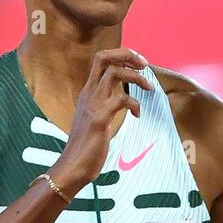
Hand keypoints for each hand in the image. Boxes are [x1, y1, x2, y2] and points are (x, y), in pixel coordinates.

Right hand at [49, 47, 152, 193]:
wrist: (72, 167)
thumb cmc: (86, 147)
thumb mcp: (94, 119)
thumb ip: (104, 106)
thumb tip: (121, 100)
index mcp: (87, 92)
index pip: (100, 59)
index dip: (121, 55)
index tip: (137, 65)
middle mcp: (88, 94)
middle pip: (104, 57)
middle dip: (128, 55)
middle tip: (144, 65)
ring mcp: (93, 105)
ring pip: (114, 73)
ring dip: (136, 77)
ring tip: (149, 88)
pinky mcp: (99, 119)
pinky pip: (122, 100)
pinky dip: (135, 104)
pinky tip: (137, 115)